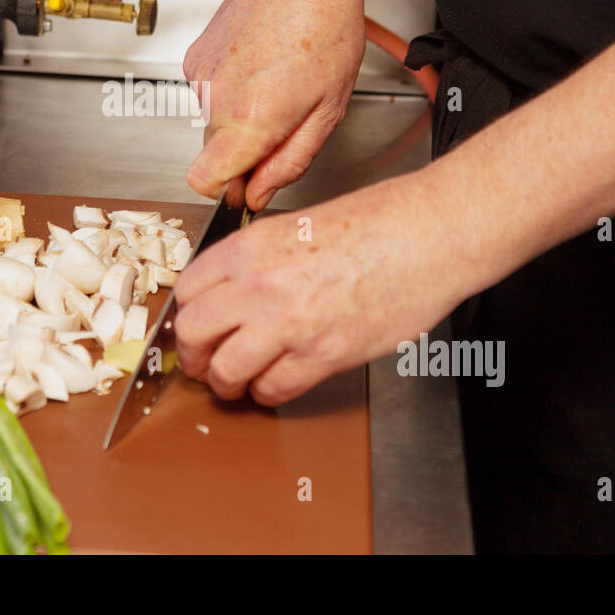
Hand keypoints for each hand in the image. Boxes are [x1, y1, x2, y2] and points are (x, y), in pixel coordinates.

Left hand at [173, 172, 470, 405]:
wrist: (428, 234)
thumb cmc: (378, 222)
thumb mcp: (297, 224)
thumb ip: (259, 258)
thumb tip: (233, 289)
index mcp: (251, 246)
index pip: (188, 290)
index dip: (185, 314)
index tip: (193, 325)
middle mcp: (261, 283)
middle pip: (194, 332)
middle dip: (192, 354)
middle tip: (201, 362)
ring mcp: (289, 322)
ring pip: (226, 369)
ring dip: (225, 382)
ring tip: (234, 383)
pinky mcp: (324, 354)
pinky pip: (274, 387)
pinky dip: (267, 393)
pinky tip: (273, 385)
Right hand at [182, 0, 366, 210]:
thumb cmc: (325, 25)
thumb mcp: (328, 109)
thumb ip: (290, 161)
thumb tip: (260, 193)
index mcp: (251, 120)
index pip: (204, 183)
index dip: (229, 189)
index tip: (251, 183)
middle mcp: (216, 100)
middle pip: (213, 155)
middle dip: (244, 151)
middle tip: (285, 119)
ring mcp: (200, 76)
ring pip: (213, 122)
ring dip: (241, 115)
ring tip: (278, 80)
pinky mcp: (193, 57)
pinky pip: (209, 92)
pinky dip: (231, 88)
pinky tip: (261, 63)